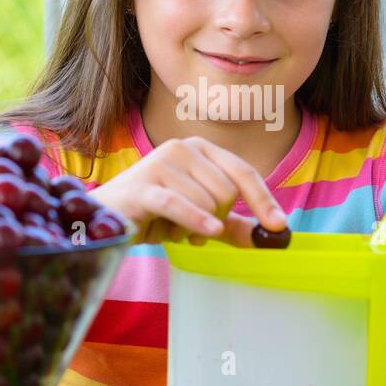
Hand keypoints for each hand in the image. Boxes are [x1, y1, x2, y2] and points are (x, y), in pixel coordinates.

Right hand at [89, 136, 288, 246]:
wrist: (104, 219)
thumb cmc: (155, 215)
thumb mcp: (201, 219)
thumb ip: (235, 225)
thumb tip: (275, 237)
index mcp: (200, 149)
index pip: (244, 173)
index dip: (264, 200)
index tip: (281, 226)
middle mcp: (183, 148)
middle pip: (227, 192)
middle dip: (214, 219)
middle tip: (187, 227)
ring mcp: (161, 163)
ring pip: (206, 204)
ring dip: (191, 229)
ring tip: (168, 227)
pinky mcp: (144, 186)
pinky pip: (180, 205)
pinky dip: (196, 221)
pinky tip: (207, 233)